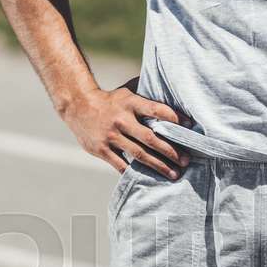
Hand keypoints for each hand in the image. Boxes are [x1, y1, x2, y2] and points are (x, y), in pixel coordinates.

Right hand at [65, 78, 193, 177]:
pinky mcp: (101, 149)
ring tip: (174, 174)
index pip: (156, 110)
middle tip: (186, 160)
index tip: (190, 127)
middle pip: (150, 138)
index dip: (174, 118)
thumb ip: (146, 91)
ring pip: (139, 154)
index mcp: (130, 103)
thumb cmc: (110, 100)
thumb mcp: (127, 91)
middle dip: (170, 151)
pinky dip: (136, 172)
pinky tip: (150, 179)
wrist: (77, 105)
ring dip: (158, 166)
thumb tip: (171, 87)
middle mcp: (121, 119)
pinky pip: (121, 165)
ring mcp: (110, 136)